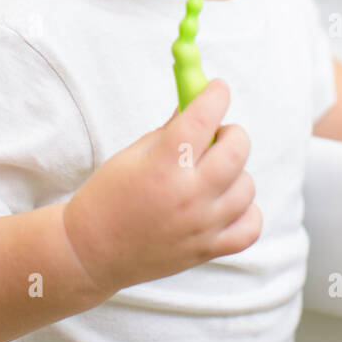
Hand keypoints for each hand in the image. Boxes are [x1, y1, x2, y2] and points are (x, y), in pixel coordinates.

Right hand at [62, 79, 259, 292]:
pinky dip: (246, 211)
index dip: (215, 95)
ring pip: (247, 185)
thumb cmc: (107, 199)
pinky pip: (251, 226)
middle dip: (231, 133)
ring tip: (212, 173)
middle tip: (216, 134)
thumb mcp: (132, 155)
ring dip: (235, 172)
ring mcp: (202, 226)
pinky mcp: (208, 249)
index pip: (203, 117)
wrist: (91, 253)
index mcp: (163, 165)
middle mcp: (188, 195)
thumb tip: (195, 103)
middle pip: (237, 149)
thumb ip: (170, 130)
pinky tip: (225, 203)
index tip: (218, 88)